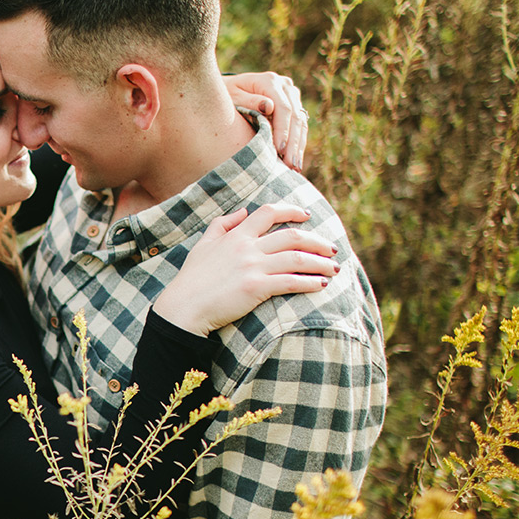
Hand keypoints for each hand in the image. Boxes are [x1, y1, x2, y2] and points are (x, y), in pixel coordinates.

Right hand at [151, 203, 338, 334]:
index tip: (307, 215)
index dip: (292, 211)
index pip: (269, 213)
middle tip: (331, 248)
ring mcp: (253, 267)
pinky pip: (291, 281)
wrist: (184, 307)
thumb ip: (222, 224)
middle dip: (317, 241)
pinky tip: (322, 284)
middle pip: (292, 236)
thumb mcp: (203, 245)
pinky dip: (311, 282)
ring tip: (334, 268)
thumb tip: (243, 211)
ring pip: (297, 258)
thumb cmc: (192, 279)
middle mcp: (247, 248)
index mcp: (236, 235)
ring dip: (320, 262)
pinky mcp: (257, 288)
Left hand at [222, 71, 309, 171]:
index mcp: (270, 81)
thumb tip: (269, 107)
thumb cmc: (227, 95)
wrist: (229, 89)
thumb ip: (249, 102)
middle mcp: (285, 85)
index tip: (280, 150)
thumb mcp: (232, 97)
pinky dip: (298, 142)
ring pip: (301, 122)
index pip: (283, 108)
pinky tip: (295, 159)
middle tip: (291, 165)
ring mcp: (291, 94)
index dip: (283, 131)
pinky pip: (299, 125)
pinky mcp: (293, 104)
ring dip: (298, 146)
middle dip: (293, 143)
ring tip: (295, 167)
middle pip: (295, 116)